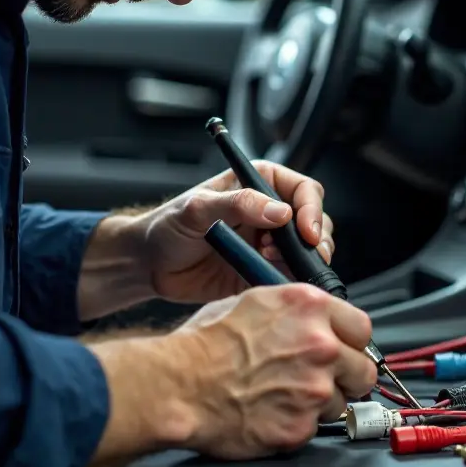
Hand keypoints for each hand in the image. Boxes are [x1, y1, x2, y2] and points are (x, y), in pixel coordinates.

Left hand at [135, 162, 335, 303]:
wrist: (149, 266)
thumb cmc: (166, 227)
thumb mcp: (197, 208)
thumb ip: (237, 204)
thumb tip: (280, 212)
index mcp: (258, 185)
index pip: (304, 190)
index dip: (312, 210)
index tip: (307, 232)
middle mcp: (269, 213)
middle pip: (315, 222)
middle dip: (315, 240)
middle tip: (298, 254)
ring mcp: (270, 244)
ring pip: (309, 251)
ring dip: (304, 261)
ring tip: (272, 262)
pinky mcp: (265, 271)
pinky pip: (292, 276)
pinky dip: (292, 281)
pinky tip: (271, 279)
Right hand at [170, 284, 376, 457]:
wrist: (178, 386)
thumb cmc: (204, 345)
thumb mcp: (254, 303)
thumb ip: (297, 313)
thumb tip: (316, 322)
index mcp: (310, 308)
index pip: (362, 328)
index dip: (351, 343)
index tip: (343, 351)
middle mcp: (321, 346)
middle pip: (363, 370)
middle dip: (345, 378)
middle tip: (319, 381)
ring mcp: (315, 388)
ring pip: (340, 403)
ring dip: (318, 404)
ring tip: (282, 398)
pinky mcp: (302, 425)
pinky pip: (314, 428)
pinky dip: (296, 426)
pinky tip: (270, 414)